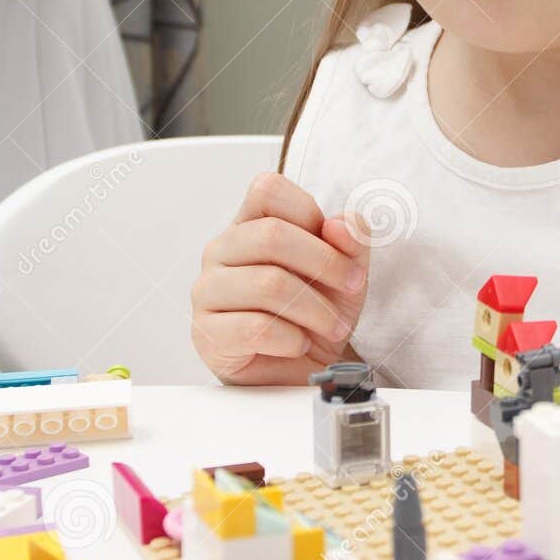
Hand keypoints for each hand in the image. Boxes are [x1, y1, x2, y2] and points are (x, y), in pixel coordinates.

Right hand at [191, 172, 370, 384]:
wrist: (305, 369)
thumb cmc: (319, 311)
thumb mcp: (348, 269)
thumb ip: (351, 239)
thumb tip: (340, 225)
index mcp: (250, 224)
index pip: (267, 189)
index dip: (310, 213)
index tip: (339, 245)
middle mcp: (221, 251)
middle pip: (270, 235)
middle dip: (325, 263)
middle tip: (352, 286)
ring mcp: (208, 291)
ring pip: (267, 284)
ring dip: (316, 309)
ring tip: (332, 325)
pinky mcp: (207, 334)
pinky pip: (255, 328)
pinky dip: (292, 339)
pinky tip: (300, 344)